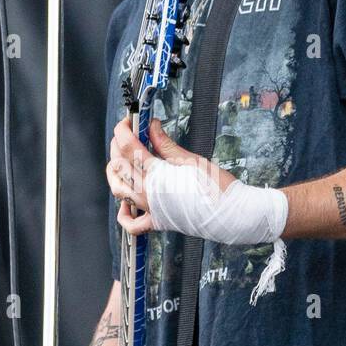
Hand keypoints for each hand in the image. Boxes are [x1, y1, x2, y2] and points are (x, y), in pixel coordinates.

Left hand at [106, 115, 235, 236]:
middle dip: (117, 145)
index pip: (128, 147)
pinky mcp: (158, 222)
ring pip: (118, 191)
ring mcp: (151, 209)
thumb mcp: (190, 159)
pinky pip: (133, 224)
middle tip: (127, 134)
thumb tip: (153, 127)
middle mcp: (148, 193)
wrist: (231, 215)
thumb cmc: (217, 188)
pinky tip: (126, 203)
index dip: (123, 130)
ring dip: (114, 173)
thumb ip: (165, 144)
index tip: (128, 121)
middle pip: (118, 165)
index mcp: (156, 174)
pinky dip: (124, 214)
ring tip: (121, 161)